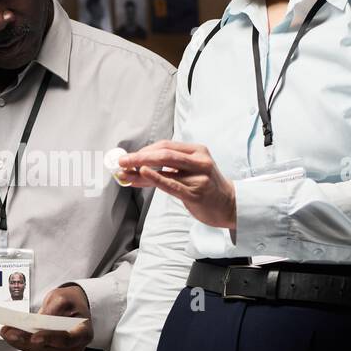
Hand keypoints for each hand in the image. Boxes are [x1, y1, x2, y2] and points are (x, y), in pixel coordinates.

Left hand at [0, 283, 92, 350]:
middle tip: (11, 333)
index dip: (50, 339)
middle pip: (50, 349)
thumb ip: (54, 308)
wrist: (73, 306)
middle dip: (27, 342)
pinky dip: (23, 342)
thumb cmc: (71, 302)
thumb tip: (40, 320)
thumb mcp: (64, 298)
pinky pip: (37, 349)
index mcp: (83, 333)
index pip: (68, 339)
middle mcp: (75, 347)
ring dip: (21, 343)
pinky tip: (11, 335)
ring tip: (7, 333)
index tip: (35, 337)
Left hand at [120, 140, 236, 228]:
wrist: (230, 205)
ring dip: (141, 171)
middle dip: (139, 157)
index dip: (144, 150)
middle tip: (121, 161)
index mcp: (197, 151)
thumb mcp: (191, 171)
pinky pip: (172, 185)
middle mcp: (199, 161)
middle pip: (164, 153)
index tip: (128, 157)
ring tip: (125, 174)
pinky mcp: (196, 193)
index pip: (165, 145)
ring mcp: (199, 177)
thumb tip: (136, 169)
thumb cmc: (206, 187)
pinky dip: (156, 178)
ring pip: (165, 169)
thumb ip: (168, 168)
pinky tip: (143, 174)